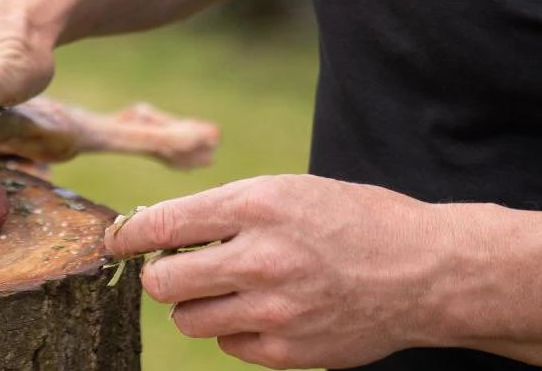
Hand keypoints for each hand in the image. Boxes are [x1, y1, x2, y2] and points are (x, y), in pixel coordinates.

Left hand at [104, 174, 459, 369]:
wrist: (424, 273)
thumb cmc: (356, 222)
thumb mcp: (290, 191)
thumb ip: (228, 210)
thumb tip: (162, 231)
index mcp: (257, 205)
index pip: (162, 224)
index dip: (129, 235)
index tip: (117, 240)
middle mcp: (260, 257)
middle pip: (164, 283)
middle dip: (162, 276)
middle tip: (179, 268)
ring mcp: (273, 310)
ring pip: (189, 319)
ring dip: (196, 305)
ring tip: (227, 289)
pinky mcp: (287, 351)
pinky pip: (228, 344)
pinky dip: (234, 329)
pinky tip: (262, 311)